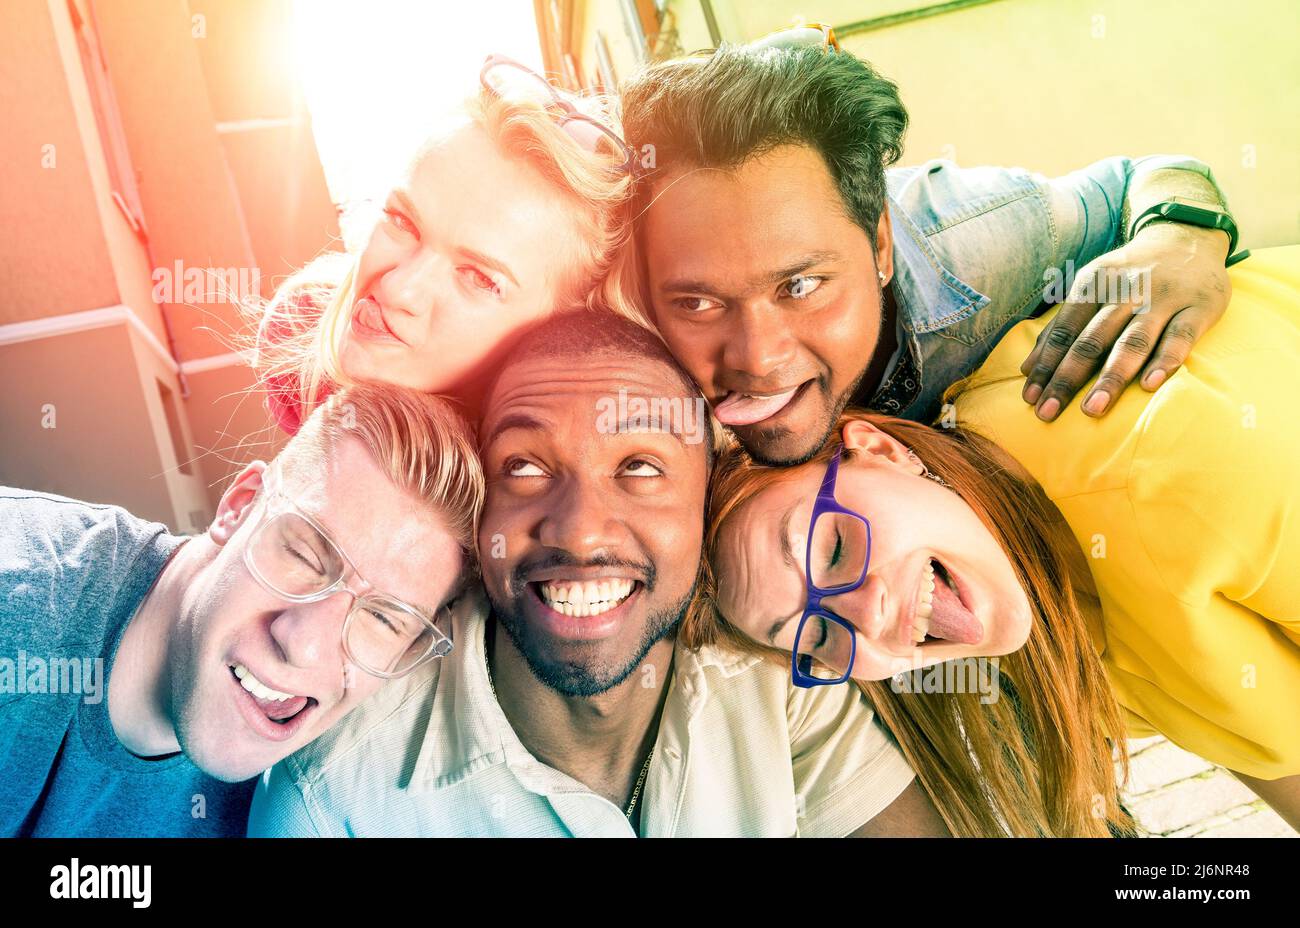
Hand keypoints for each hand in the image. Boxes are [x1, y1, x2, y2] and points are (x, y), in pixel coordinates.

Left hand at [1019, 222, 1230, 420]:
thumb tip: (1028, 368)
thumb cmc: (1128, 274)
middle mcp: (1127, 289)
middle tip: (1049, 412)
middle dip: (1068, 378)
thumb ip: (1062, 326)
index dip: (1046, 365)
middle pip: (1092, 340)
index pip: (1064, 330)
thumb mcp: (1092, 287)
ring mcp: (1164, 298)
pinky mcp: (1199, 307)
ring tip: (1092, 409)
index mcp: (1094, 282)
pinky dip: (1165, 361)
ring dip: (1111, 377)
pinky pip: (1180, 337)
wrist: (1187, 236)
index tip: (1030, 398)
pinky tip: (1149, 386)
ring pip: (1133, 341)